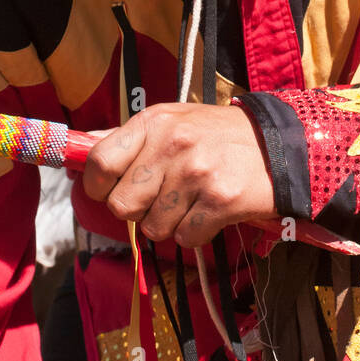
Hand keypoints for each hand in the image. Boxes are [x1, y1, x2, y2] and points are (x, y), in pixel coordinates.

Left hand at [83, 102, 275, 246]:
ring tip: (191, 201)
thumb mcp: (171, 121)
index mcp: (153, 122)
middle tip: (161, 198)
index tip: (113, 191)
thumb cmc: (215, 136)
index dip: (99, 188)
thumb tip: (80, 153)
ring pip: (153, 228)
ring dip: (170, 223)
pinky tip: (209, 212)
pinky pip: (185, 238)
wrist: (279, 145)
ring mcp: (196, 174)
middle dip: (139, 210)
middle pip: (122, 205)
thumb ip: (126, 139)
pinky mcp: (220, 202)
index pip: (100, 163)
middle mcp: (172, 145)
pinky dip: (196, 233)